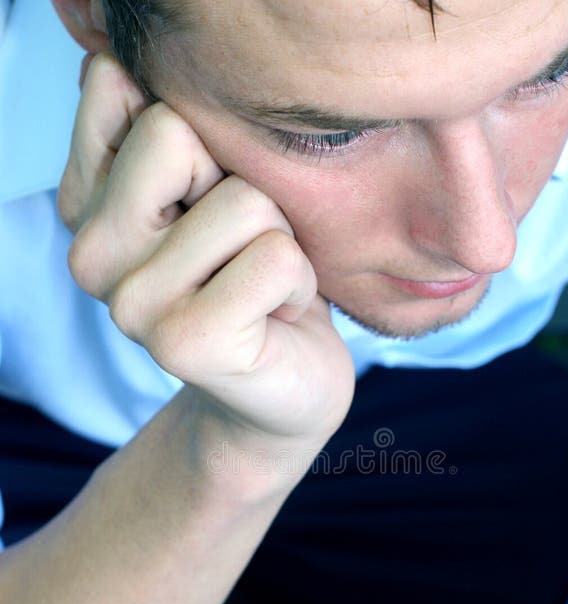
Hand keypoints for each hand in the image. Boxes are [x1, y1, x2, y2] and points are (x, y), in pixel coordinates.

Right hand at [58, 54, 353, 455]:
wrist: (284, 391)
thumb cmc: (257, 284)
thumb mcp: (210, 194)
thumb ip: (159, 134)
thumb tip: (113, 64)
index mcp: (85, 209)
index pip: (119, 92)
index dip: (197, 140)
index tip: (206, 203)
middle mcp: (90, 256)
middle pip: (178, 133)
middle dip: (243, 186)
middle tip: (243, 251)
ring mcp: (130, 306)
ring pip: (244, 200)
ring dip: (279, 242)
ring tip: (261, 290)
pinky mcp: (184, 344)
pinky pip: (275, 256)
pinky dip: (297, 283)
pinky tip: (275, 318)